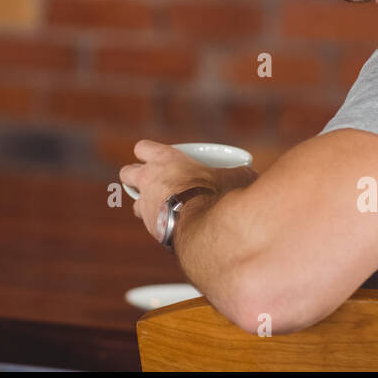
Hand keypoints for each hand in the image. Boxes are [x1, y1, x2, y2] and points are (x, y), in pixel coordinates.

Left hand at [120, 139, 246, 240]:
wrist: (205, 229)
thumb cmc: (216, 196)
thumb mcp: (232, 177)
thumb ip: (236, 172)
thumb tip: (250, 173)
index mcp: (165, 160)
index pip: (142, 147)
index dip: (148, 152)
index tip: (156, 158)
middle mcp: (149, 180)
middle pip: (127, 172)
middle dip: (136, 177)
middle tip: (153, 182)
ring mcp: (146, 206)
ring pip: (134, 201)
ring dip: (145, 203)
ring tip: (164, 207)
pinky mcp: (150, 228)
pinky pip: (148, 223)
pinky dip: (158, 224)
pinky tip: (174, 226)